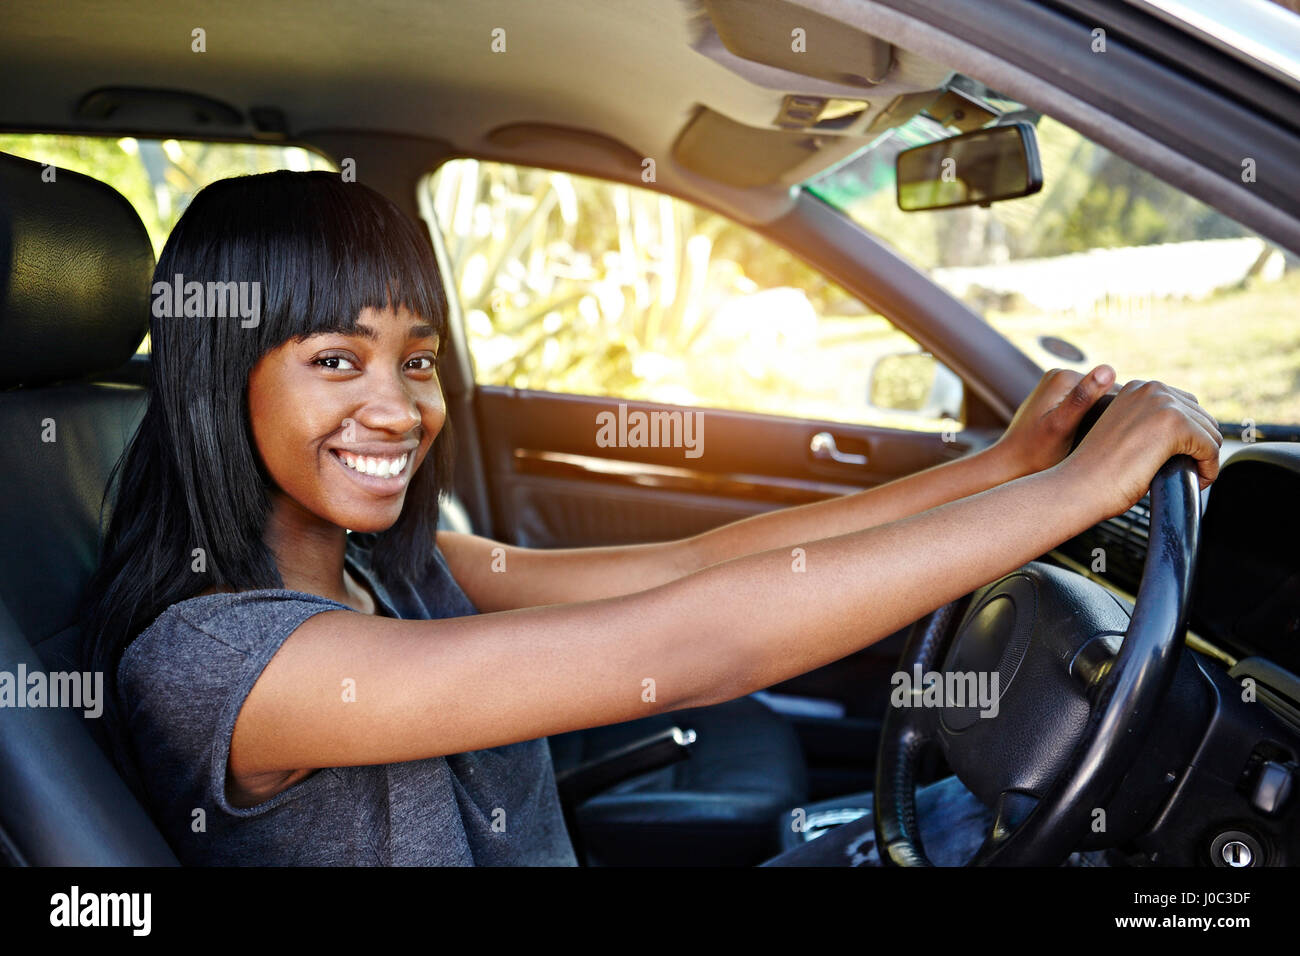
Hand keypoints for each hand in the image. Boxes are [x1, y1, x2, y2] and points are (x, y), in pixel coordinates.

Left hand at [988, 365, 1118, 479]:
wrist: (1009, 464)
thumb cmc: (1035, 452)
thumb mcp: (1062, 427)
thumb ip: (1082, 398)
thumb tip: (1108, 369)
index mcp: (1064, 377)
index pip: (1112, 389)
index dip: (1117, 414)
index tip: (1110, 436)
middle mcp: (1059, 375)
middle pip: (1102, 393)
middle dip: (1107, 416)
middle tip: (1103, 442)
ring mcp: (1056, 386)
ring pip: (1094, 401)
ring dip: (1099, 419)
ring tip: (1095, 441)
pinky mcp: (1055, 399)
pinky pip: (1082, 407)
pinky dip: (1088, 421)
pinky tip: (1087, 439)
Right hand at [1059, 378, 1221, 519]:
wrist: (1078, 486)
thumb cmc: (1095, 472)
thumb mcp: (1124, 436)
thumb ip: (1147, 425)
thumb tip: (1184, 436)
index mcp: (1137, 389)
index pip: (1185, 406)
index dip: (1189, 438)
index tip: (1179, 460)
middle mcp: (1150, 389)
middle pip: (1202, 417)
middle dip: (1200, 447)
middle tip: (1186, 472)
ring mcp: (1162, 403)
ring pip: (1211, 433)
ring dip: (1205, 458)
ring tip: (1188, 477)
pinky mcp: (1174, 423)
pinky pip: (1212, 448)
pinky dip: (1210, 469)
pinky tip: (1196, 481)